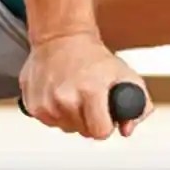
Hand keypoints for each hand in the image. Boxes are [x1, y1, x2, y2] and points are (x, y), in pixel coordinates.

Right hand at [19, 33, 152, 138]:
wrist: (61, 37)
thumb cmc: (93, 57)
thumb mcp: (125, 75)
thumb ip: (138, 106)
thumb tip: (126, 130)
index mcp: (90, 91)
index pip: (100, 133)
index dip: (106, 125)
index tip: (104, 114)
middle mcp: (65, 98)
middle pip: (83, 132)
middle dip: (89, 120)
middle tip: (89, 99)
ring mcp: (46, 102)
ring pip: (65, 128)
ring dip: (71, 117)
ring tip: (73, 94)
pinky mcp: (31, 104)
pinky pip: (49, 122)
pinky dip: (55, 112)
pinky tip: (59, 94)